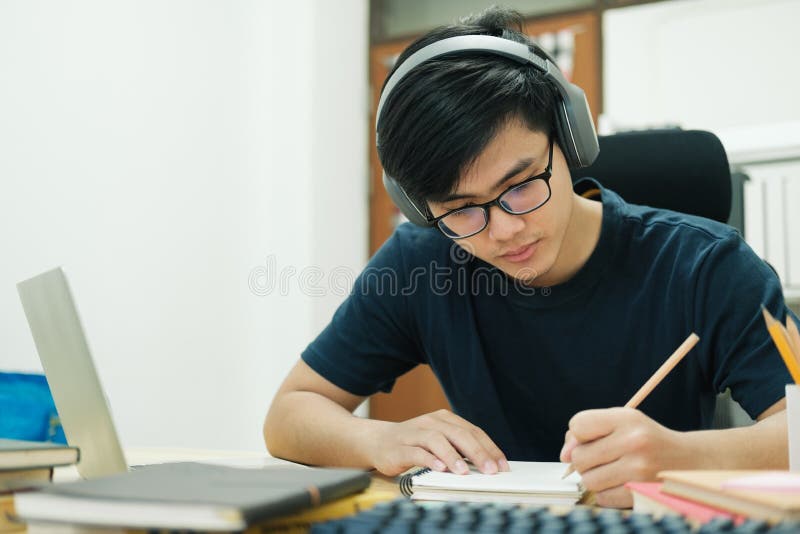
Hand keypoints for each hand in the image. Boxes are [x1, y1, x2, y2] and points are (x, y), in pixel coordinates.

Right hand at [367, 409, 509, 476]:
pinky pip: (416, 452)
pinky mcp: (400, 447)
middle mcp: (431, 422)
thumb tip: (487, 463)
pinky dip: (429, 459)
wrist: (378, 441)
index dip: (489, 448)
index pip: (472, 431)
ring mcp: (414, 433)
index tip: (501, 465)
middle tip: (491, 469)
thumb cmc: (414, 443)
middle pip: (458, 434)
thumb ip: (459, 448)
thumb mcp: (439, 441)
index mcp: (444, 419)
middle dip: (477, 453)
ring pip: (436, 440)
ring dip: (453, 456)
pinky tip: (439, 468)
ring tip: (465, 471)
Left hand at [559, 408, 683, 507]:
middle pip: (579, 457)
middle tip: (602, 457)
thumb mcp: (622, 421)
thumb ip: (588, 430)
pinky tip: (620, 483)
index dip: (577, 435)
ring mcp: (639, 470)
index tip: (589, 439)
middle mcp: (634, 442)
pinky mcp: (642, 493)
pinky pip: (603, 497)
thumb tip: (564, 456)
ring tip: (611, 470)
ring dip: (594, 477)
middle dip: (583, 459)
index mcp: (627, 419)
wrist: (688, 460)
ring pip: (588, 480)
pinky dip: (606, 492)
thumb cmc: (645, 439)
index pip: (578, 425)